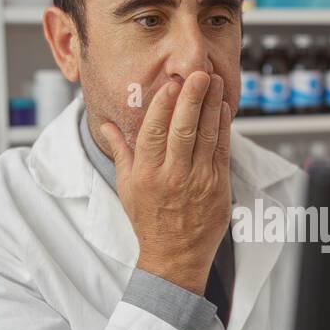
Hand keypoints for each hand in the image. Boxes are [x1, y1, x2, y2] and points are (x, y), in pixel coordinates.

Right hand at [100, 72, 231, 295]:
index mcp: (146, 174)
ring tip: (213, 81)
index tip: (170, 82)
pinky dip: (223, 127)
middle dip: (191, 98)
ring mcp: (198, 182)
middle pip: (183, 130)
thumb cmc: (149, 220)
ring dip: (211, 106)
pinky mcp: (219, 187)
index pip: (154, 132)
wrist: (175, 256)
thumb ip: (120, 151)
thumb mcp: (126, 186)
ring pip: (206, 136)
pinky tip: (222, 108)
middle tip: (197, 73)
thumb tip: (105, 125)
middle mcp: (172, 176)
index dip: (163, 105)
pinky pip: (222, 151)